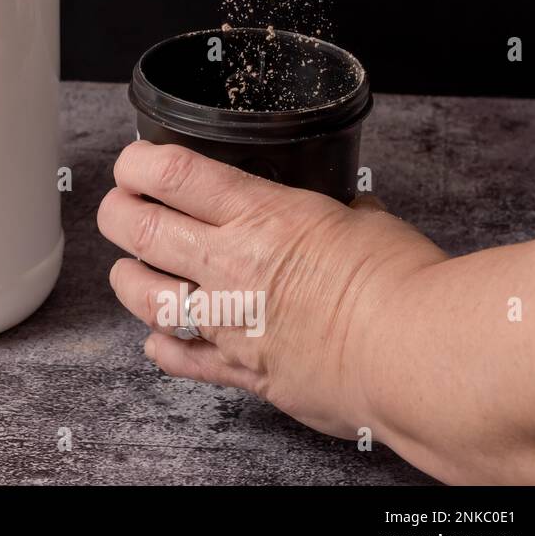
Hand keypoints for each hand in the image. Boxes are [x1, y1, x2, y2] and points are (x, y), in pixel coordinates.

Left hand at [98, 141, 445, 439]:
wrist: (419, 359)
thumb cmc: (405, 285)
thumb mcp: (367, 220)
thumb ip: (337, 211)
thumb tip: (342, 208)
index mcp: (261, 216)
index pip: (171, 174)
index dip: (136, 164)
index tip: (133, 164)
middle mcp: (231, 265)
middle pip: (138, 229)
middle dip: (116, 213)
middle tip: (118, 209)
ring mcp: (229, 321)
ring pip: (143, 295)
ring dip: (127, 279)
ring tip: (130, 270)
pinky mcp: (242, 372)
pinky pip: (181, 360)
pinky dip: (162, 348)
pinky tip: (158, 339)